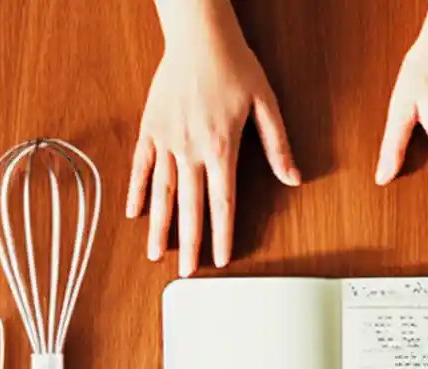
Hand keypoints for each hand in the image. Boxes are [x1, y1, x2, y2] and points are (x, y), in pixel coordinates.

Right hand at [128, 0, 300, 277]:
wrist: (199, 36)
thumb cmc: (235, 65)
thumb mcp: (267, 104)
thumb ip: (278, 146)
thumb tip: (294, 178)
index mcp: (221, 148)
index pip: (222, 204)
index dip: (221, 235)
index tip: (220, 260)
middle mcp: (191, 150)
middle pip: (189, 207)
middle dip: (189, 243)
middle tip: (185, 273)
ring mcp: (167, 140)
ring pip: (161, 192)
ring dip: (159, 226)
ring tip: (155, 253)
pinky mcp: (150, 128)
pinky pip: (140, 165)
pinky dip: (136, 190)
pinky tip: (133, 213)